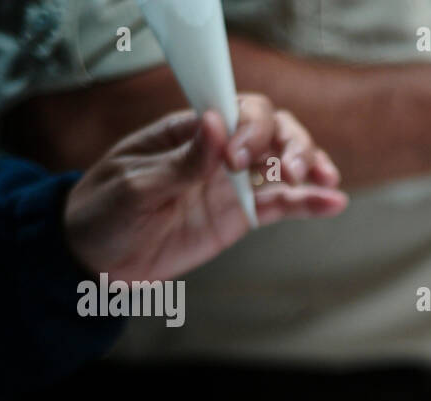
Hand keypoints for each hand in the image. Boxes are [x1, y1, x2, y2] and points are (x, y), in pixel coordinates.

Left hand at [64, 93, 347, 282]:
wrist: (97, 261)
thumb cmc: (105, 212)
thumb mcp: (136, 184)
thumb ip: (182, 160)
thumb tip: (213, 122)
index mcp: (188, 133)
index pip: (233, 109)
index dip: (249, 124)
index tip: (240, 154)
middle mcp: (216, 152)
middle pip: (269, 130)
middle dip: (289, 143)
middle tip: (290, 170)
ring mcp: (231, 184)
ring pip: (282, 164)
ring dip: (307, 165)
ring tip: (321, 180)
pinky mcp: (239, 217)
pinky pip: (280, 206)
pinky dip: (309, 203)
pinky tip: (332, 202)